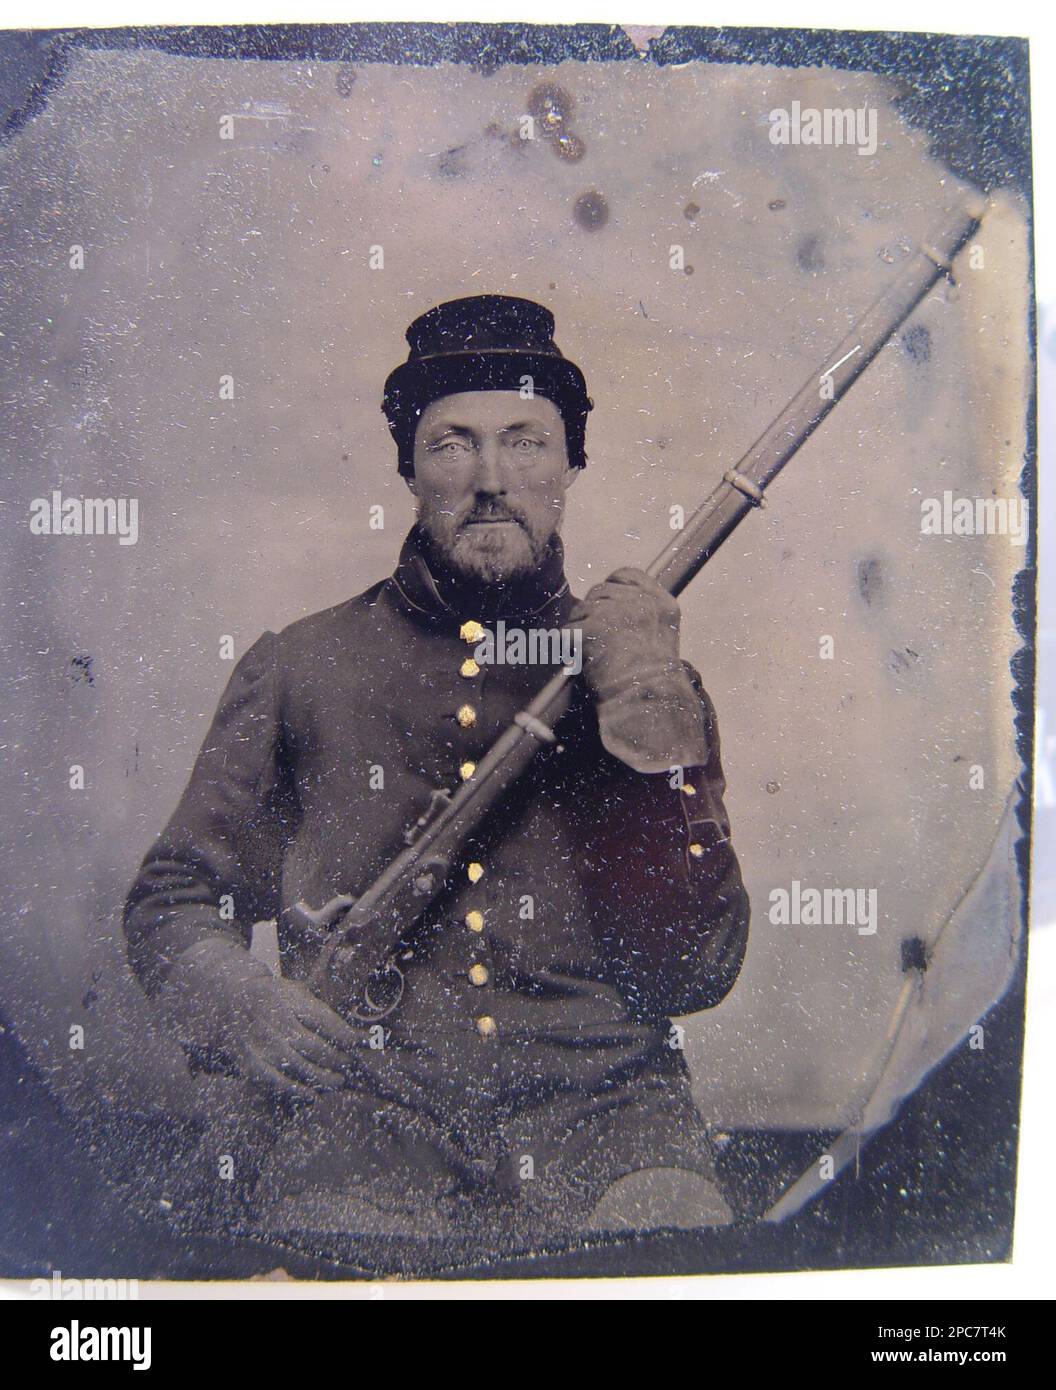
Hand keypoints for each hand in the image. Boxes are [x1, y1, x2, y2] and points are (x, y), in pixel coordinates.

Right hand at [158, 936, 361, 1096]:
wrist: (230, 1000)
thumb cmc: (275, 998)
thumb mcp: (296, 991)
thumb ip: (321, 1010)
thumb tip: (356, 1034)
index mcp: (288, 999)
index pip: (323, 1020)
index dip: (344, 1035)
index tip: (360, 1043)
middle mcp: (273, 1020)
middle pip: (312, 1045)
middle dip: (335, 1059)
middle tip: (347, 1065)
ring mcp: (259, 1042)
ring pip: (296, 1066)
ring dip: (321, 1077)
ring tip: (336, 1081)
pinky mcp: (249, 1060)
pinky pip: (274, 1081)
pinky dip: (296, 1091)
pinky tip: (312, 1095)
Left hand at [571, 567, 683, 697]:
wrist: (646, 701)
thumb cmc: (652, 680)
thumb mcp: (662, 637)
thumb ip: (642, 614)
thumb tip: (611, 605)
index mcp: (660, 603)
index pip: (626, 575)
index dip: (612, 589)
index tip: (607, 607)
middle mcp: (639, 601)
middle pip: (599, 591)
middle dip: (593, 613)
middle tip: (599, 641)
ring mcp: (614, 612)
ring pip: (581, 609)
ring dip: (581, 630)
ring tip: (595, 655)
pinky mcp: (591, 627)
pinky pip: (567, 631)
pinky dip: (569, 647)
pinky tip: (583, 661)